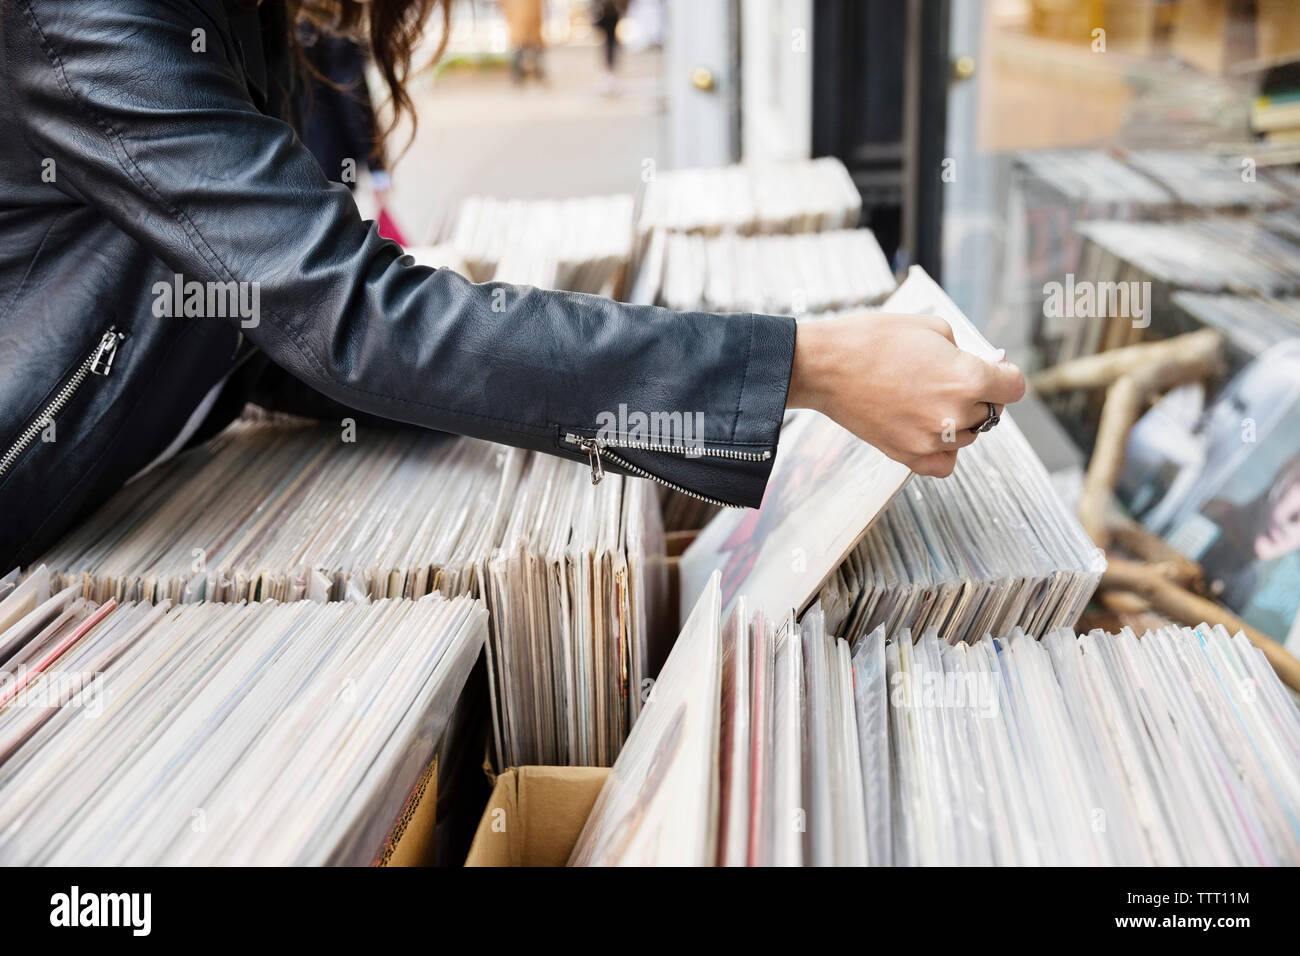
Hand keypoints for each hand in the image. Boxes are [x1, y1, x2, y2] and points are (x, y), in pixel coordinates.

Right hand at [786, 312, 1025, 476]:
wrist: (826, 366)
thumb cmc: (875, 339)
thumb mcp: (933, 328)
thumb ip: (968, 350)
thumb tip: (990, 366)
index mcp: (967, 378)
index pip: (1014, 387)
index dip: (1005, 375)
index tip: (995, 371)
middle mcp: (955, 414)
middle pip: (991, 411)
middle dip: (978, 394)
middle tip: (946, 378)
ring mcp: (932, 439)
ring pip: (969, 436)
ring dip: (959, 420)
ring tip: (927, 398)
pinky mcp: (908, 455)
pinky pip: (945, 464)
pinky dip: (944, 449)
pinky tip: (930, 430)